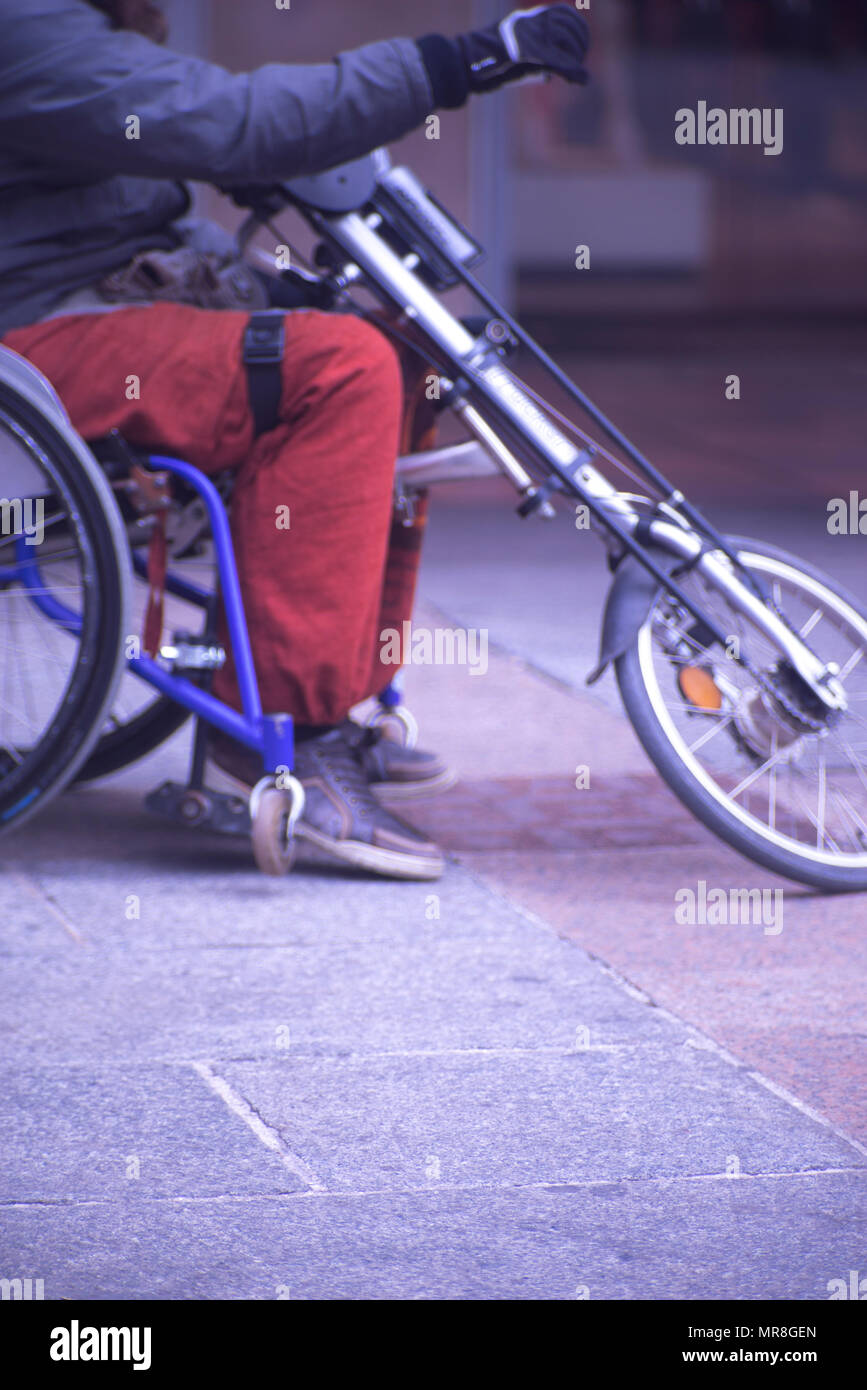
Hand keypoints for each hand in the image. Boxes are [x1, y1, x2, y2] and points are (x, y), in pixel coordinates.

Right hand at [457, 4, 590, 93]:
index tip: (582, 47)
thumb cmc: (485, 65)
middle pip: (567, 27)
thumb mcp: (513, 57)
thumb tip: (550, 75)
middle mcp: (530, 22)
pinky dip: (570, 70)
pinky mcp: (526, 52)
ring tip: (578, 75)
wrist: (464, 64)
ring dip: (575, 59)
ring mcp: (527, 35)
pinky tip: (579, 80)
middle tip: (580, 64)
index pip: (563, 14)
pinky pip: (555, 60)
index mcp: (527, 18)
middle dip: (580, 45)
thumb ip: (533, 61)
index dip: (578, 29)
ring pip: (564, 42)